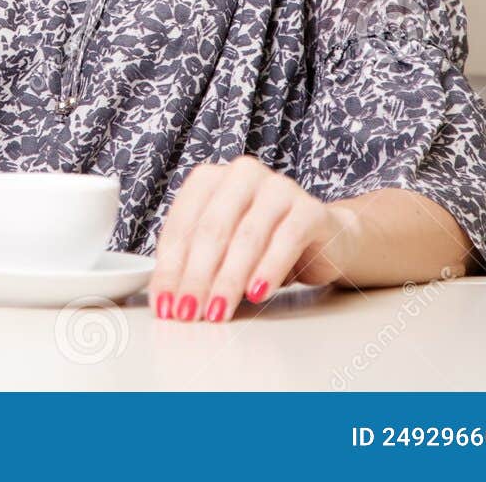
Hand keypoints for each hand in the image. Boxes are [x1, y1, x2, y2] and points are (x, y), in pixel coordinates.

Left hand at [148, 155, 361, 322]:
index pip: (181, 225)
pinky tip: (256, 294)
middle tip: (187, 312)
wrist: (323, 239)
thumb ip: (193, 264)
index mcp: (210, 178)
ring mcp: (278, 187)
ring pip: (246, 237)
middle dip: (196, 277)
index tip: (163, 304)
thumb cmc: (261, 244)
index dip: (169, 268)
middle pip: (212, 230)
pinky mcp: (310, 209)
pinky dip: (268, 270)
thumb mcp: (221, 250)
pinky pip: (286, 240)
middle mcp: (242, 174)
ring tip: (217, 311)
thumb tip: (165, 299)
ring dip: (228, 280)